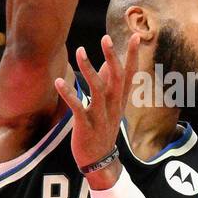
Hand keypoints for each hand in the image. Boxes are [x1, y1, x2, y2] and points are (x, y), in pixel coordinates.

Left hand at [55, 33, 139, 182]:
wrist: (99, 161)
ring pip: (98, 90)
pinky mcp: (86, 126)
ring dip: (89, 70)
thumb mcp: (111, 107)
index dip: (134, 56)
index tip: (137, 36)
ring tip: (80, 51)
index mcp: (120, 100)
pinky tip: (59, 81)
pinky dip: (69, 94)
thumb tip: (109, 63)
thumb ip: (110, 85)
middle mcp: (113, 106)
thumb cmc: (103, 129)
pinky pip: (78, 108)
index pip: (130, 74)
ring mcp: (100, 116)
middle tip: (106, 38)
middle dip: (112, 58)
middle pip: (116, 78)